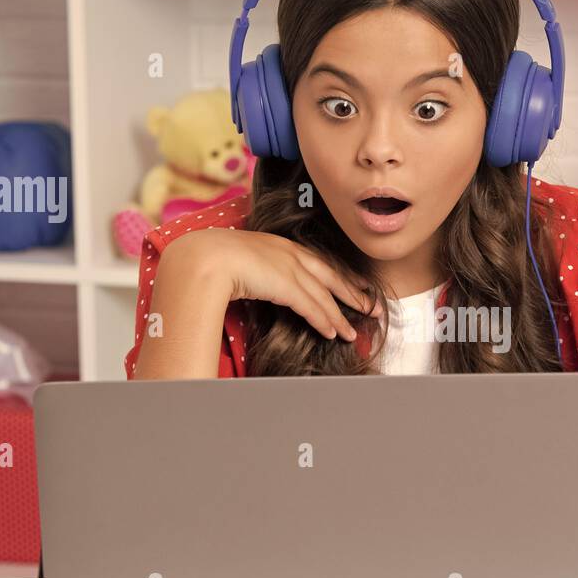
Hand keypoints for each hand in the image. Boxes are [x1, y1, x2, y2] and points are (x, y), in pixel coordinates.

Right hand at [162, 227, 381, 340]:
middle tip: (372, 307)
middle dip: (354, 294)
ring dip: (340, 317)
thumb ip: (256, 268)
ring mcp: (290, 268)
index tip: (355, 286)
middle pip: (332, 277)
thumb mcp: (241, 258)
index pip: (318, 262)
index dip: (339, 276)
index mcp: (280, 244)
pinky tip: (333, 332)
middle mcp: (290, 253)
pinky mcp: (287, 285)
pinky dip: (325, 321)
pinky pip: (312, 307)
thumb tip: (256, 280)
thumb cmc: (213, 258)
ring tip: (353, 333)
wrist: (205, 256)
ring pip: (325, 296)